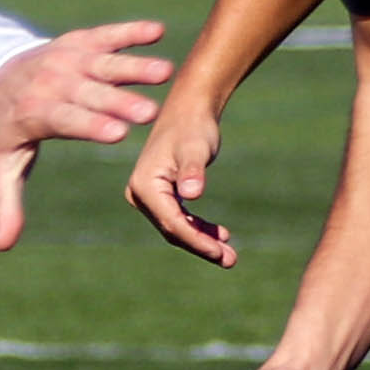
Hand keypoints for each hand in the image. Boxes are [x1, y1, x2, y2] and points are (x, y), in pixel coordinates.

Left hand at [0, 19, 169, 250]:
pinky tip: (158, 32)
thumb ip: (6, 206)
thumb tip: (2, 245)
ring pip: (103, 63)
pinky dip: (130, 32)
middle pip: (89, 93)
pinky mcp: (78, 42)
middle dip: (119, 101)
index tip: (119, 134)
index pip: (65, 119)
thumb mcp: (0, 170)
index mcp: (34, 114)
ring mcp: (65, 58)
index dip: (91, 125)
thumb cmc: (6, 135)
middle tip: (151, 114)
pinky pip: (106, 35)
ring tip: (167, 74)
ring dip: (135, 67)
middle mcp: (51, 82)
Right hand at [125, 89, 235, 265]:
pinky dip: (199, 228)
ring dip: (202, 241)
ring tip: (229, 255)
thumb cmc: (194, 126)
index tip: (220, 252)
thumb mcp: (196, 148)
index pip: (172, 223)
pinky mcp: (159, 195)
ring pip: (177, 227)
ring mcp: (147, 196)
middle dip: (202, 246)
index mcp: (144, 185)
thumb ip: (193, 171)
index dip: (197, 241)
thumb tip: (190, 194)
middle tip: (231, 260)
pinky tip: (220, 234)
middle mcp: (139, 194)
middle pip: (173, 230)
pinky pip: (179, 219)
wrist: (190, 109)